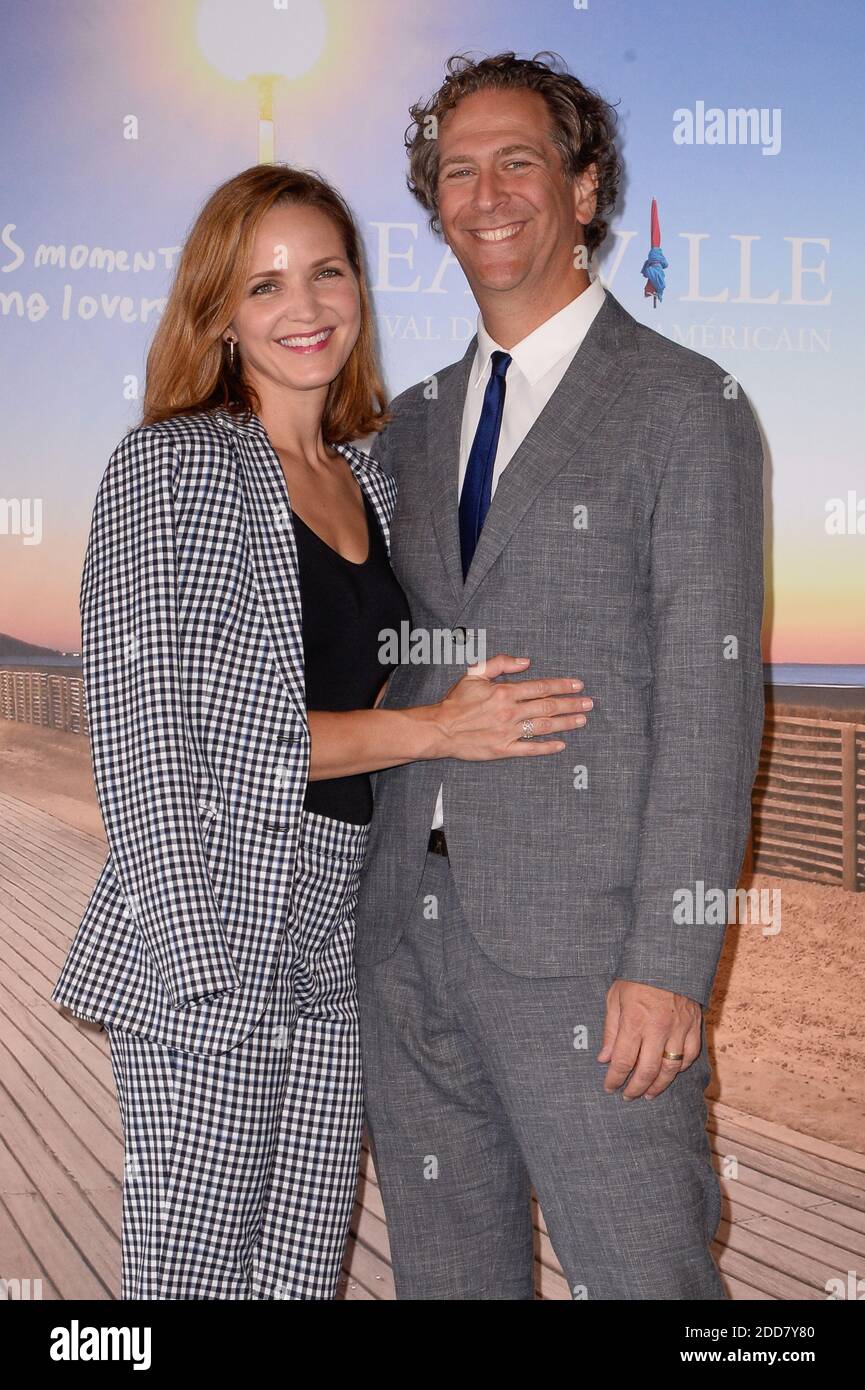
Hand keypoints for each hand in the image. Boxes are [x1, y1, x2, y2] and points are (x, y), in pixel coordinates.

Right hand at [433, 654, 591, 760]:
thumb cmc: (456, 701)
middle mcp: (510, 712)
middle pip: (548, 707)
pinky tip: (561, 744)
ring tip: (581, 720)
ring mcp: (508, 732)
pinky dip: (547, 747)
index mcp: (505, 691)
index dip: (562, 686)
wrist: (440, 729)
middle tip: (589, 703)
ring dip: (565, 723)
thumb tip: (526, 661)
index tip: (578, 685)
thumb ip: (500, 663)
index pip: (541, 687)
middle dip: (571, 704)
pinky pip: (530, 749)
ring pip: (543, 726)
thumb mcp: (474, 674)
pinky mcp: (503, 749)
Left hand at [597, 979, 701, 1099]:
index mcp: (634, 1021)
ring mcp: (679, 1028)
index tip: (609, 1087)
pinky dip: (680, 1068)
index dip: (614, 1078)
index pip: (623, 1061)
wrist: (668, 957)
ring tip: (649, 1093)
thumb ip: (610, 1030)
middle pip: (647, 1071)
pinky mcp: (694, 1025)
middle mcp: (658, 1028)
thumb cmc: (637, 976)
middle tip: (628, 1096)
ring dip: (659, 1085)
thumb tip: (604, 1058)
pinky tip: (670, 1073)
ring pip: (671, 1068)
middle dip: (636, 1088)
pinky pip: (690, 1055)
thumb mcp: (615, 998)